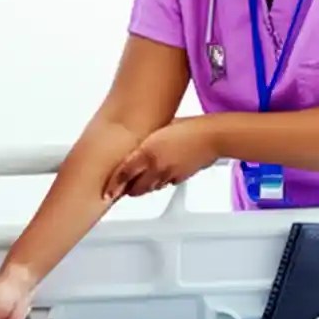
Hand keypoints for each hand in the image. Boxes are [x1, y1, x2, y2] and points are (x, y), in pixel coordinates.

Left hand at [103, 117, 218, 198]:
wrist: (211, 137)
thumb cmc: (187, 127)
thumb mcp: (159, 128)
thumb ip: (144, 139)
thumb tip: (135, 144)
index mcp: (147, 152)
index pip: (125, 174)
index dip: (114, 185)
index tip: (107, 192)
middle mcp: (156, 167)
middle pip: (136, 187)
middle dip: (127, 188)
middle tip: (120, 187)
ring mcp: (169, 175)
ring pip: (149, 188)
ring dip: (142, 187)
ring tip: (138, 182)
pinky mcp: (180, 178)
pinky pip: (164, 185)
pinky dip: (158, 183)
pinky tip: (158, 176)